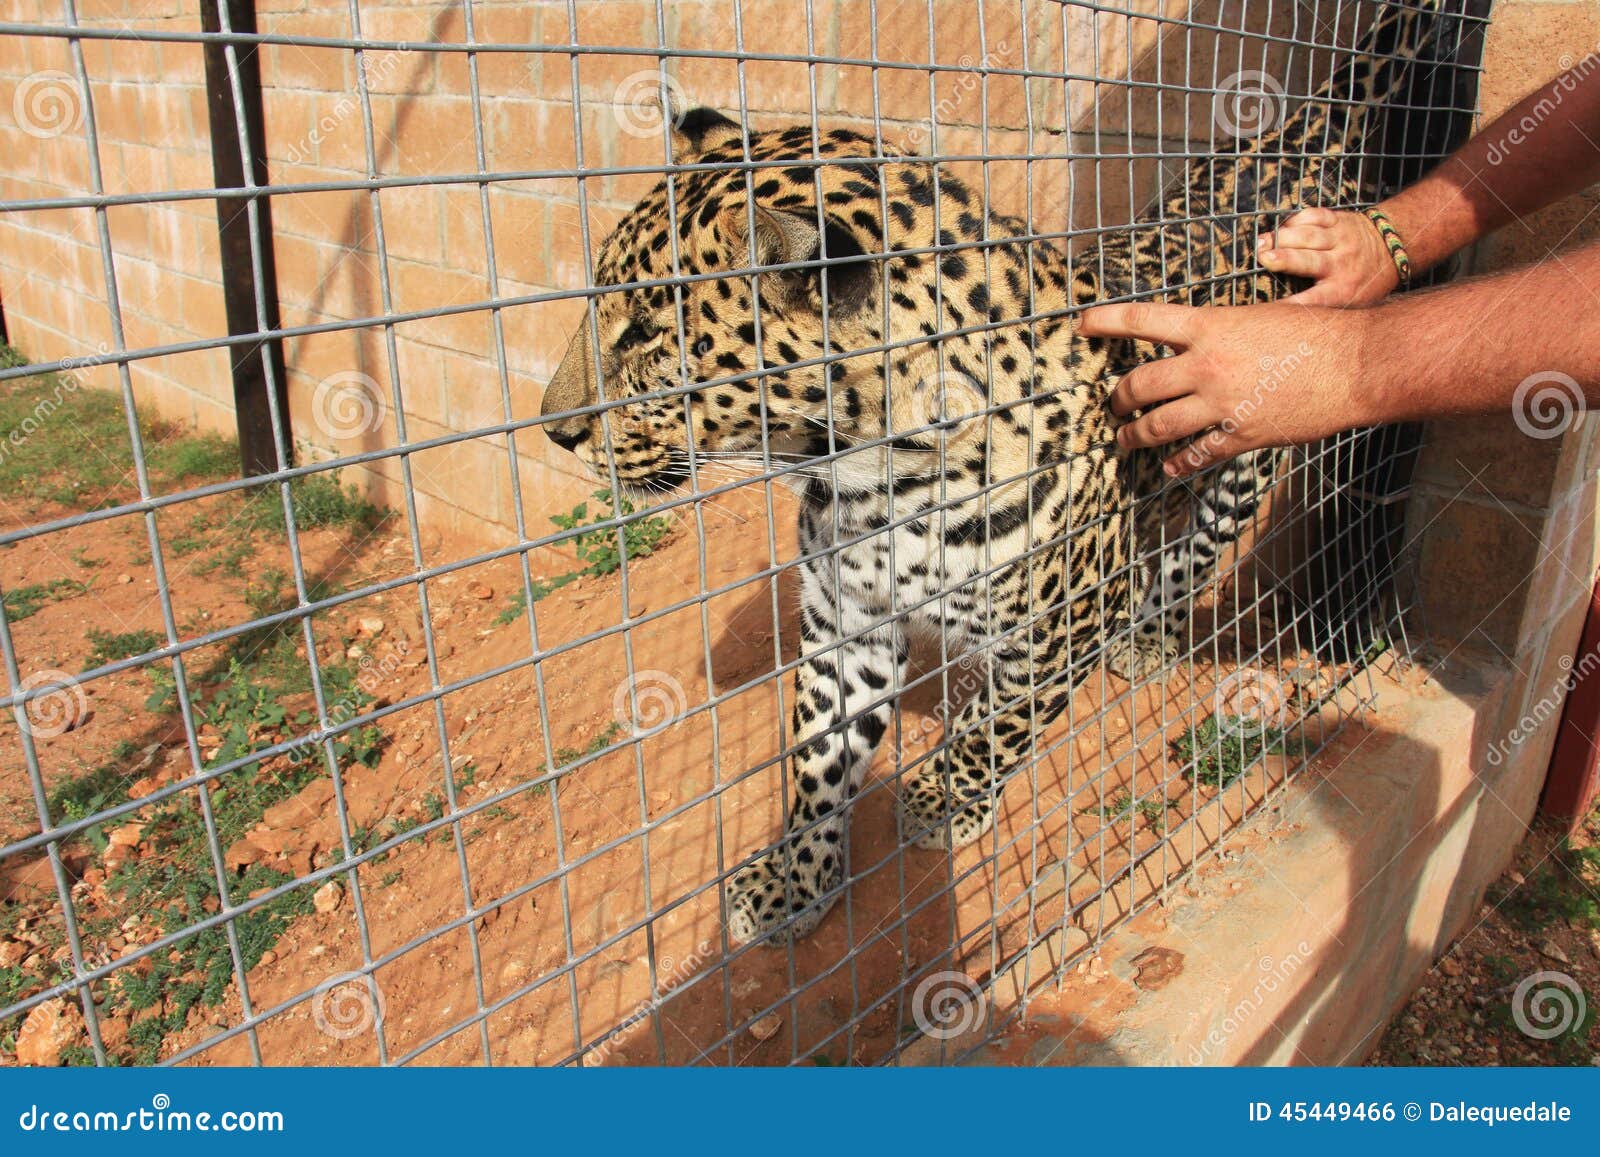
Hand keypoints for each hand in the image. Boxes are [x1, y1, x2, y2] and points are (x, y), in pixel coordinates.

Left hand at [1078, 300, 1375, 476]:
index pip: (1142, 319)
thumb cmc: (1315, 332)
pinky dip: (1180, 463)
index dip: (1105, 321)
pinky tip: (1172, 467)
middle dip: (1118, 399)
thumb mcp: (1258, 316)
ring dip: (1135, 436)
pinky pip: (1197, 455)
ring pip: (1157, 427)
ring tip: (1126, 439)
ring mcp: (1221, 404)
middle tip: (1113, 404)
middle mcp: (1207, 365)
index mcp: (1210, 326)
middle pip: (1138, 386)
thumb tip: (1194, 344)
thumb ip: (1219, 332)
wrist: (1357, 364)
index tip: (1080, 325)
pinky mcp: (1240, 436)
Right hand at [1258, 206, 1399, 306]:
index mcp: (1344, 289)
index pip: (1313, 300)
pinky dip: (1296, 220)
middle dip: (1284, 258)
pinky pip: (1315, 215)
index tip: (1269, 309)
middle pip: (1309, 260)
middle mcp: (1342, 263)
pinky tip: (1283, 227)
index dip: (1290, 305)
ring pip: (1308, 235)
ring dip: (1282, 236)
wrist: (1393, 247)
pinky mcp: (1339, 220)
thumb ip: (1328, 310)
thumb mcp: (1355, 304)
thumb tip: (1294, 326)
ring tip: (1262, 242)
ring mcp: (1341, 238)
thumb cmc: (1366, 282)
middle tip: (1263, 258)